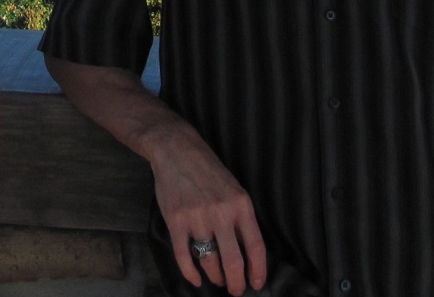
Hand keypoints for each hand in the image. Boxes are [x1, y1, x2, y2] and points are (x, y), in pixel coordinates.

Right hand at [149, 126, 266, 294]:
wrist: (176, 150)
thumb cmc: (207, 170)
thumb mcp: (234, 189)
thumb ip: (240, 218)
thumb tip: (246, 251)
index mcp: (241, 204)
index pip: (255, 247)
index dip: (258, 270)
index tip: (256, 284)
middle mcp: (220, 213)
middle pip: (233, 261)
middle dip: (236, 283)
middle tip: (235, 290)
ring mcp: (197, 218)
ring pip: (209, 261)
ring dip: (215, 276)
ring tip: (217, 280)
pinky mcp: (176, 221)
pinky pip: (184, 256)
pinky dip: (190, 273)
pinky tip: (196, 279)